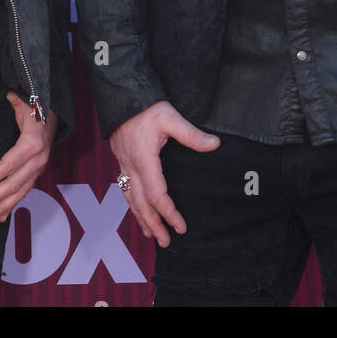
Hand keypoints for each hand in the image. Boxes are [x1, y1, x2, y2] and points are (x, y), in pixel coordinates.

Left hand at [0, 92, 57, 223]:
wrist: (53, 114)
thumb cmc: (34, 107)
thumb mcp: (23, 101)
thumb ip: (14, 101)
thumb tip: (5, 95)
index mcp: (33, 143)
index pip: (9, 164)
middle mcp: (38, 159)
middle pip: (14, 183)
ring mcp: (39, 168)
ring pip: (20, 192)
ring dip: (3, 206)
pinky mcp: (36, 173)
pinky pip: (24, 191)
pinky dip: (12, 205)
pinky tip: (0, 217)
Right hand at [109, 101, 218, 247]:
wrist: (121, 95)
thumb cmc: (145, 106)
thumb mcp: (170, 117)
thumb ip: (191, 134)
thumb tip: (215, 145)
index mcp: (144, 160)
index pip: (157, 195)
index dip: (169, 213)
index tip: (181, 227)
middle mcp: (131, 166)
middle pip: (140, 203)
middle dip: (153, 224)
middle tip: (165, 242)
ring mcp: (123, 163)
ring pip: (130, 198)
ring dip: (141, 218)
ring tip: (150, 233)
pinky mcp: (121, 159)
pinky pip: (124, 188)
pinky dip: (132, 203)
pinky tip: (137, 208)